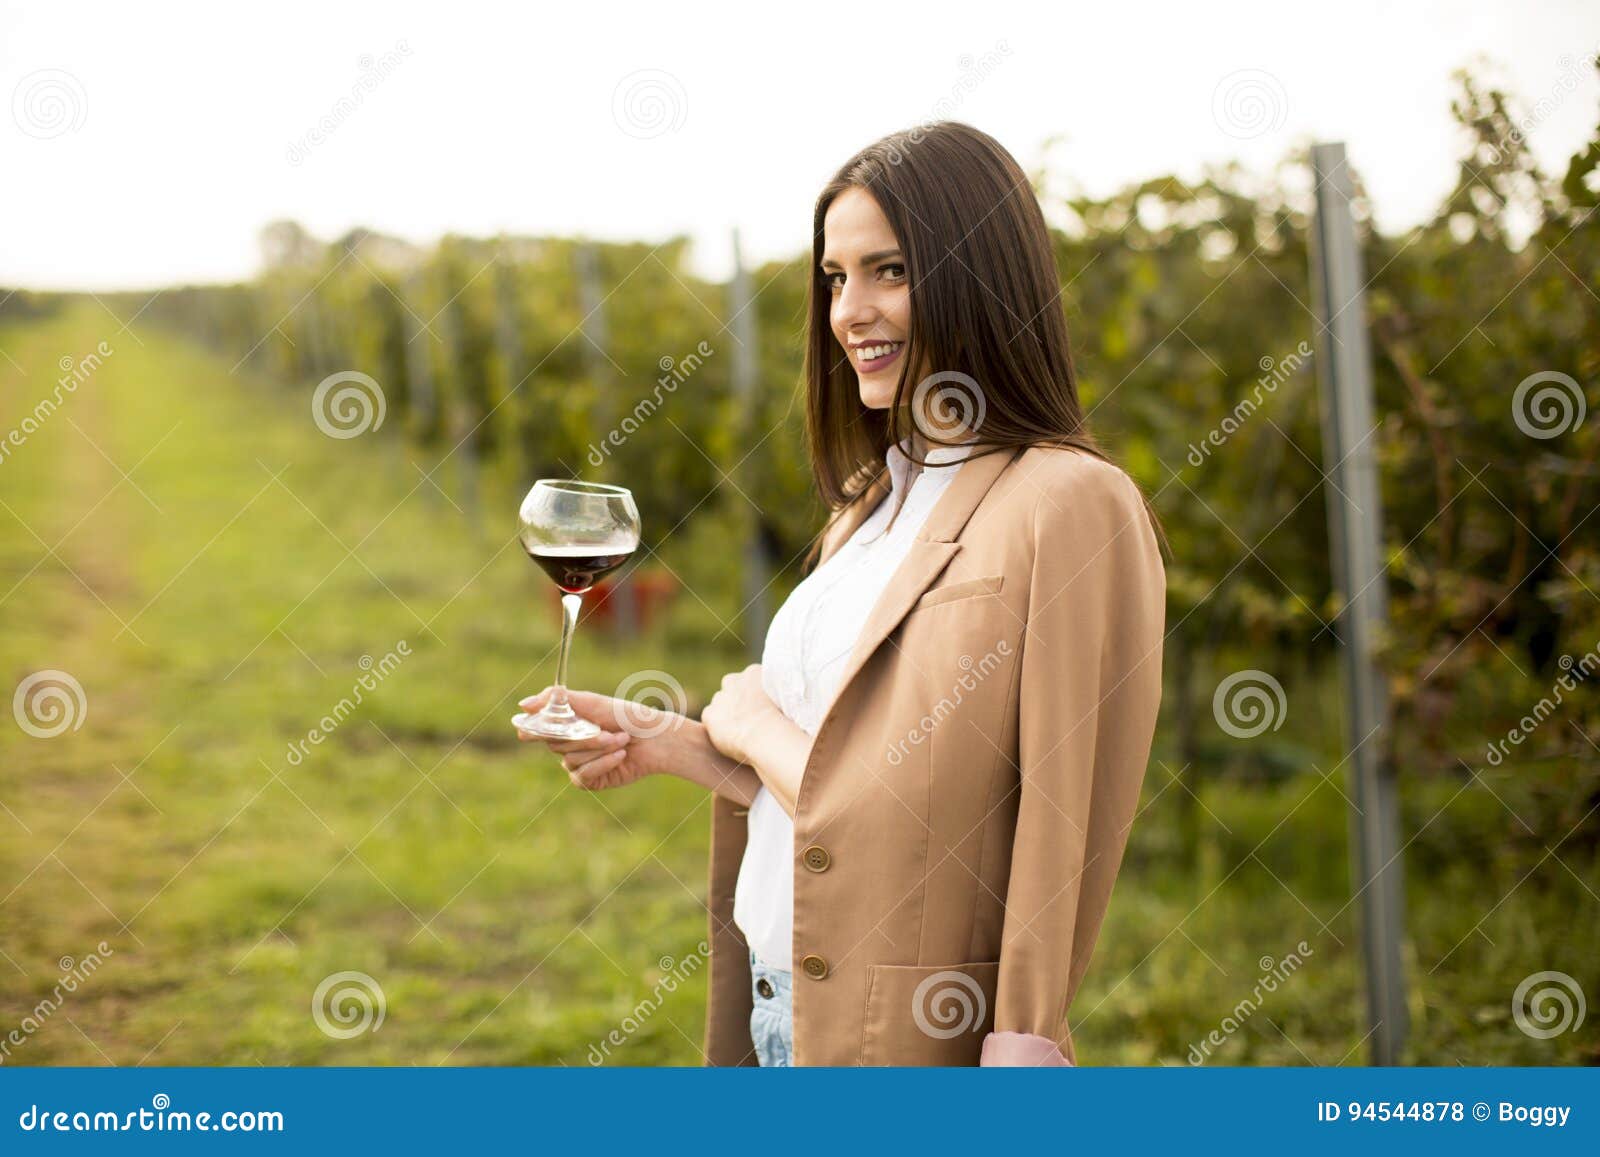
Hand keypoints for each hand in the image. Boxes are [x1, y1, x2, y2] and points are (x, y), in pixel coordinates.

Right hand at [514, 685, 686, 790]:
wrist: (657, 739)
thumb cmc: (626, 716)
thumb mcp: (592, 703)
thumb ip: (558, 701)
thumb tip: (523, 705)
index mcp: (566, 723)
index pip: (538, 728)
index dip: (532, 730)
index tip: (527, 732)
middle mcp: (568, 744)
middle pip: (555, 743)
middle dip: (585, 737)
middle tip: (610, 731)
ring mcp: (577, 763)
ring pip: (570, 760)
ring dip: (600, 749)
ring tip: (621, 741)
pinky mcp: (589, 781)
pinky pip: (582, 776)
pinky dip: (603, 764)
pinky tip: (620, 756)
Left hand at [701, 663, 778, 766]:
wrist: (765, 733)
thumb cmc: (783, 718)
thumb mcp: (785, 696)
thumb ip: (776, 691)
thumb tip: (779, 697)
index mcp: (753, 672)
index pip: (750, 679)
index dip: (755, 693)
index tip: (761, 705)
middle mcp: (733, 679)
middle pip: (732, 685)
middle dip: (737, 697)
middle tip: (748, 714)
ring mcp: (720, 697)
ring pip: (720, 702)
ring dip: (726, 711)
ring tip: (740, 727)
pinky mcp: (709, 714)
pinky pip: (711, 717)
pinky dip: (716, 725)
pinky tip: (729, 734)